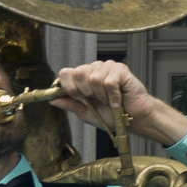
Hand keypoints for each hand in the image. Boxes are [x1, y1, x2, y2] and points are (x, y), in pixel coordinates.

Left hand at [52, 58, 180, 147]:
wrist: (134, 119)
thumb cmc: (114, 116)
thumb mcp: (87, 113)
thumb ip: (70, 104)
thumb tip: (52, 100)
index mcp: (83, 78)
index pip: (66, 72)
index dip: (70, 87)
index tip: (80, 98)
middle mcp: (94, 69)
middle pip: (78, 73)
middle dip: (87, 93)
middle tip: (98, 100)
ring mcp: (107, 67)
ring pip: (94, 78)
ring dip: (102, 96)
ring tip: (110, 100)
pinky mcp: (120, 69)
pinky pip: (109, 81)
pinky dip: (113, 95)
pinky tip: (118, 100)